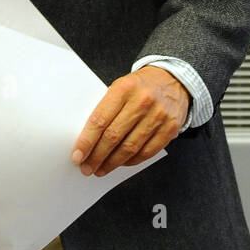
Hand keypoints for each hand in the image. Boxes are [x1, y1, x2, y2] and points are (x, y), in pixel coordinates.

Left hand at [72, 65, 189, 175]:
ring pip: (130, 148)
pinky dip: (131, 161)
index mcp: (124, 88)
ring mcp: (158, 115)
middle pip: (113, 136)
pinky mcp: (170, 128)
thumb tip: (87, 138)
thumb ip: (106, 108)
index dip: (87, 141)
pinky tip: (121, 163)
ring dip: (112, 163)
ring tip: (101, 169)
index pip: (100, 120)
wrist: (172, 80)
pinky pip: (146, 152)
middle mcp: (142, 101)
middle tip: (87, 167)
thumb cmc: (140, 86)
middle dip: (97, 156)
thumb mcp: (120, 87)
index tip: (78, 155)